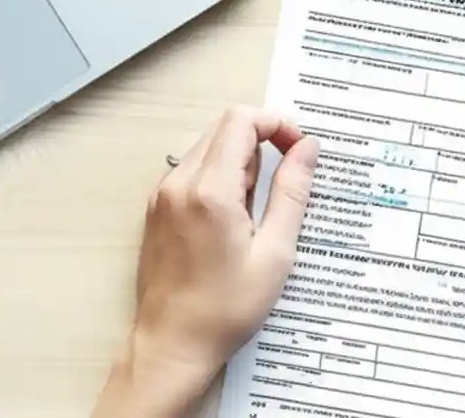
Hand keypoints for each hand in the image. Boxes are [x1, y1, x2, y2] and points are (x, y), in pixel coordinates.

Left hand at [93, 107, 319, 417]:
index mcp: (210, 191)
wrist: (171, 345)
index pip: (242, 120)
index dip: (277, 123)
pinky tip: (234, 219)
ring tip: (257, 211)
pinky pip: (192, 171)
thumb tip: (307, 149)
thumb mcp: (275, 253)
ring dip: (240, 161)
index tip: (298, 149)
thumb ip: (292, 193)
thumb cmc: (225, 309)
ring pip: (208, 147)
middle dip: (261, 140)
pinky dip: (220, 177)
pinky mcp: (157, 208)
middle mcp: (179, 183)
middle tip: (283, 182)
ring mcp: (163, 195)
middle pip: (224, 127)